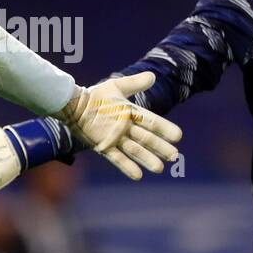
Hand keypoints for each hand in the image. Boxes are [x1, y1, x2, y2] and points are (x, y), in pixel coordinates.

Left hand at [52, 72, 181, 179]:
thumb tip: (153, 76)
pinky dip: (127, 166)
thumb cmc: (95, 96)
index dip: (164, 128)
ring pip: (134, 150)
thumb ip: (134, 83)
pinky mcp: (104, 147)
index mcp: (132, 114)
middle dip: (160, 147)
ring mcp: (116, 139)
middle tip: (174, 156)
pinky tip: (138, 176)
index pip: (151, 122)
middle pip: (146, 139)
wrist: (75, 105)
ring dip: (147, 159)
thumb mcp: (116, 87)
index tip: (178, 136)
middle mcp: (126, 128)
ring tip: (160, 168)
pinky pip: (117, 158)